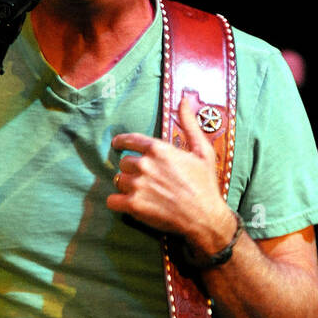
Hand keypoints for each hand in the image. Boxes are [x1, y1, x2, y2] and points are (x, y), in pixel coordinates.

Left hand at [108, 95, 234, 249]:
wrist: (205, 217)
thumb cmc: (205, 184)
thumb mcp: (202, 151)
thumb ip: (189, 124)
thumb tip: (184, 100)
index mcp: (159, 149)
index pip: (130, 140)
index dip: (122, 142)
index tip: (117, 145)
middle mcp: (146, 165)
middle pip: (124, 163)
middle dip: (132, 170)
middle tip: (145, 180)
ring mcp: (138, 185)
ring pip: (118, 181)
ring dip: (126, 186)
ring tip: (142, 193)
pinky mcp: (134, 206)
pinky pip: (112, 201)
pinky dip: (118, 203)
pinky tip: (128, 204)